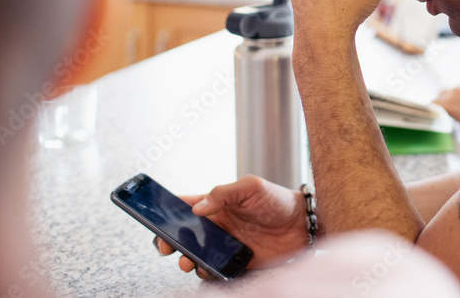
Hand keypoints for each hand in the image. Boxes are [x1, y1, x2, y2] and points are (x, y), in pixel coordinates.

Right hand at [154, 175, 306, 279]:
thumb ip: (223, 192)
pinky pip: (216, 272)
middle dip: (170, 242)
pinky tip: (210, 270)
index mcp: (217, 205)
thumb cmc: (278, 199)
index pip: (186, 207)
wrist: (302, 224)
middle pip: (185, 236)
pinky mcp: (236, 263)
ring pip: (197, 257)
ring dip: (187, 260)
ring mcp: (226, 246)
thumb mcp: (251, 186)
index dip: (168, 213)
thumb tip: (198, 207)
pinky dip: (208, 274)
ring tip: (188, 261)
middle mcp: (218, 226)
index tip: (156, 218)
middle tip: (167, 246)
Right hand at [434, 84, 459, 131]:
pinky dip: (456, 93)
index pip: (433, 102)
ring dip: (448, 96)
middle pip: (439, 95)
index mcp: (447, 104)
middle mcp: (451, 93)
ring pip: (447, 90)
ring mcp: (458, 87)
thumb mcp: (456, 119)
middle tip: (444, 108)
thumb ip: (447, 110)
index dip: (432, 106)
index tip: (432, 109)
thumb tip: (442, 106)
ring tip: (455, 104)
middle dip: (440, 101)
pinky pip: (456, 88)